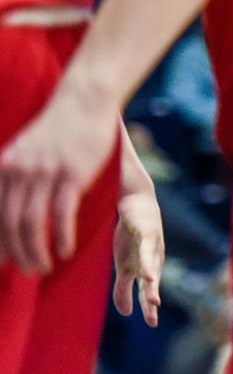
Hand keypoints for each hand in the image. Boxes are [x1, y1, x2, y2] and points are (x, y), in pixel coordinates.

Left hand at [0, 85, 117, 274]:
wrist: (84, 101)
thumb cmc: (59, 129)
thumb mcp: (25, 151)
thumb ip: (15, 177)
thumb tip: (11, 208)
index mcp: (3, 168)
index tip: (4, 264)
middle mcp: (17, 171)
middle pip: (10, 224)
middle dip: (16, 254)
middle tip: (28, 272)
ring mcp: (43, 172)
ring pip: (32, 223)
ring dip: (36, 252)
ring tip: (43, 267)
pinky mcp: (70, 173)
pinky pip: (61, 214)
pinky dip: (61, 237)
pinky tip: (65, 251)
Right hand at [112, 191, 164, 326]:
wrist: (136, 202)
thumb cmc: (132, 236)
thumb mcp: (123, 264)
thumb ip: (124, 288)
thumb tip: (125, 313)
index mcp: (146, 268)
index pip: (147, 291)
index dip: (149, 307)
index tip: (152, 325)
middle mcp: (151, 259)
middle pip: (151, 282)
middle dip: (151, 300)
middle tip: (153, 319)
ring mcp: (150, 245)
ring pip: (151, 266)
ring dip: (151, 284)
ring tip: (154, 301)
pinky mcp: (144, 231)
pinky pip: (146, 247)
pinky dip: (147, 260)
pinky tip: (147, 273)